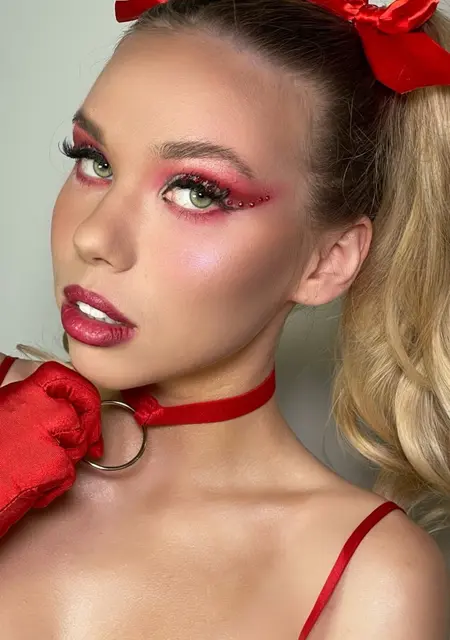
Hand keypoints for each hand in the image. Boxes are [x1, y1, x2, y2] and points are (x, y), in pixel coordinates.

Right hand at [0, 361, 102, 537]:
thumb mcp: (1, 417)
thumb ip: (29, 409)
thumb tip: (62, 409)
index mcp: (19, 395)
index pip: (62, 378)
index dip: (81, 392)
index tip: (87, 408)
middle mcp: (35, 410)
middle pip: (76, 415)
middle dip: (83, 433)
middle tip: (86, 446)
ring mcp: (45, 436)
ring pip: (77, 445)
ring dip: (64, 461)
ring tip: (33, 472)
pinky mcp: (52, 465)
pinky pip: (68, 474)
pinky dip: (55, 486)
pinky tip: (32, 490)